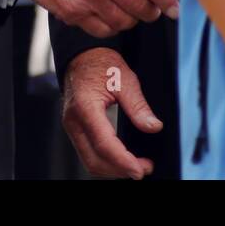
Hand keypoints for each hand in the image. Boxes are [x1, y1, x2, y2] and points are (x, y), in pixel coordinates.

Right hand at [9, 0, 178, 37]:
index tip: (173, 4)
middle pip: (141, 8)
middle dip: (150, 13)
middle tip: (151, 11)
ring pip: (124, 22)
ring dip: (129, 21)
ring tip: (127, 12)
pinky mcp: (75, 13)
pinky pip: (104, 31)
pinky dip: (109, 27)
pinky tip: (107, 15)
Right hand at [63, 48, 159, 179]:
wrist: (82, 55)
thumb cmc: (100, 63)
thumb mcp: (125, 79)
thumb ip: (138, 106)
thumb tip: (153, 127)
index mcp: (85, 106)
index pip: (104, 144)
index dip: (123, 161)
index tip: (141, 169)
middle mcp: (73, 120)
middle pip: (94, 160)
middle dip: (120, 170)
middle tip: (144, 169)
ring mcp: (71, 126)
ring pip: (89, 161)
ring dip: (113, 169)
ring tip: (136, 166)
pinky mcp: (74, 129)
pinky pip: (87, 153)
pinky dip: (105, 162)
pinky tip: (121, 159)